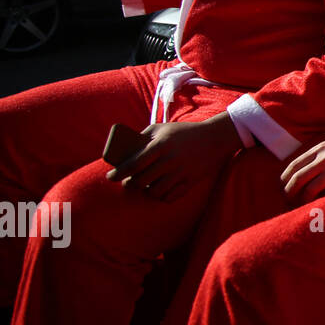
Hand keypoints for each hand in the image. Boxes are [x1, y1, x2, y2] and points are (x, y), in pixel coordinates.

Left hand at [107, 114, 244, 202]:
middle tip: (128, 182)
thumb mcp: (162, 128)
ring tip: (146, 186)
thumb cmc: (184, 132)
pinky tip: (161, 191)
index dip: (118, 173)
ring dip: (147, 192)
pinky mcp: (191, 181)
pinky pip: (171, 197)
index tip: (110, 177)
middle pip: (141, 181)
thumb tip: (125, 151)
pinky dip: (162, 196)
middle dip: (131, 184)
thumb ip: (143, 137)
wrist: (214, 137)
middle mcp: (170, 160)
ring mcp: (181, 172)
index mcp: (160, 145)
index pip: (134, 163)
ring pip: (155, 192)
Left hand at [280, 121, 324, 201]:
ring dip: (302, 202)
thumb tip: (300, 173)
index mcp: (321, 148)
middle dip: (289, 194)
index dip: (284, 182)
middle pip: (297, 180)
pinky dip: (320, 204)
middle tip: (289, 203)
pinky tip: (320, 208)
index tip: (284, 190)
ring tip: (303, 208)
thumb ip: (318, 155)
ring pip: (309, 190)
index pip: (292, 167)